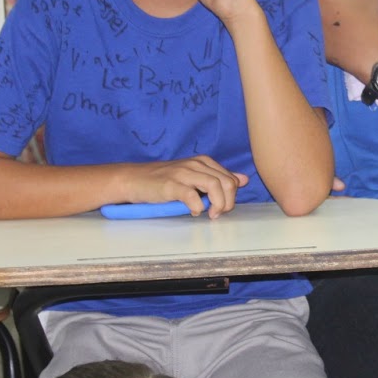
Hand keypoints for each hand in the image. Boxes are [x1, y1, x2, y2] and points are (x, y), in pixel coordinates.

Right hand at [119, 156, 248, 217]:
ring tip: (210, 215)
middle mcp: (195, 164)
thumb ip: (218, 177)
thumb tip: (243, 179)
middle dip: (228, 202)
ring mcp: (183, 173)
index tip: (222, 208)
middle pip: (226, 183)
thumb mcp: (194, 176)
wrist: (133, 179)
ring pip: (214, 186)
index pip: (231, 179)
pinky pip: (192, 196)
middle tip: (218, 214)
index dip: (231, 197)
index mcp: (203, 162)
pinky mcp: (170, 185)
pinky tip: (194, 212)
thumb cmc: (164, 180)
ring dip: (217, 205)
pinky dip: (197, 207)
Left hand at [294, 0, 377, 79]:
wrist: (368, 55)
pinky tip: (312, 30)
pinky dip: (301, 25)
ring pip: (292, 8)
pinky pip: (296, 26)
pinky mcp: (304, 39)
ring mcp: (303, 22)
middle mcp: (308, 3)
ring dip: (298, 8)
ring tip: (309, 12)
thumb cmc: (369, 23)